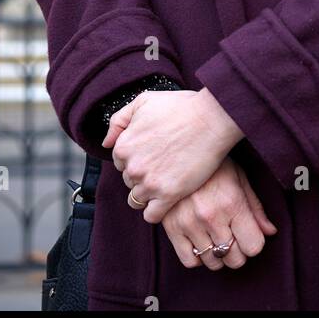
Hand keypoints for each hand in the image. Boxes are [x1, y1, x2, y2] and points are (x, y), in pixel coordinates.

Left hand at [102, 87, 243, 223]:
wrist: (211, 119)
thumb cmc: (181, 107)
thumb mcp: (144, 101)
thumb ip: (119, 120)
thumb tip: (106, 143)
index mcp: (124, 146)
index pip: (120, 162)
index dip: (136, 157)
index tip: (151, 153)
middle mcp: (133, 167)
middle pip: (128, 180)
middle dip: (142, 174)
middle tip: (162, 164)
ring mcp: (150, 183)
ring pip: (137, 200)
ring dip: (148, 193)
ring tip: (166, 181)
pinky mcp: (168, 196)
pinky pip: (151, 216)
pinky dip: (156, 210)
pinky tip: (167, 198)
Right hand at [160, 156, 277, 270]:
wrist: (179, 149)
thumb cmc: (214, 164)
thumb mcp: (239, 178)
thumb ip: (255, 208)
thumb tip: (270, 232)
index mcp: (232, 202)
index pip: (253, 246)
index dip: (254, 243)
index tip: (249, 235)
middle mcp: (211, 216)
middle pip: (234, 259)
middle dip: (238, 252)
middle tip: (234, 238)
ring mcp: (189, 223)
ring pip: (212, 262)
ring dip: (218, 255)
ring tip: (217, 237)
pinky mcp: (171, 228)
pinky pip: (189, 261)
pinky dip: (198, 257)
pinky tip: (201, 241)